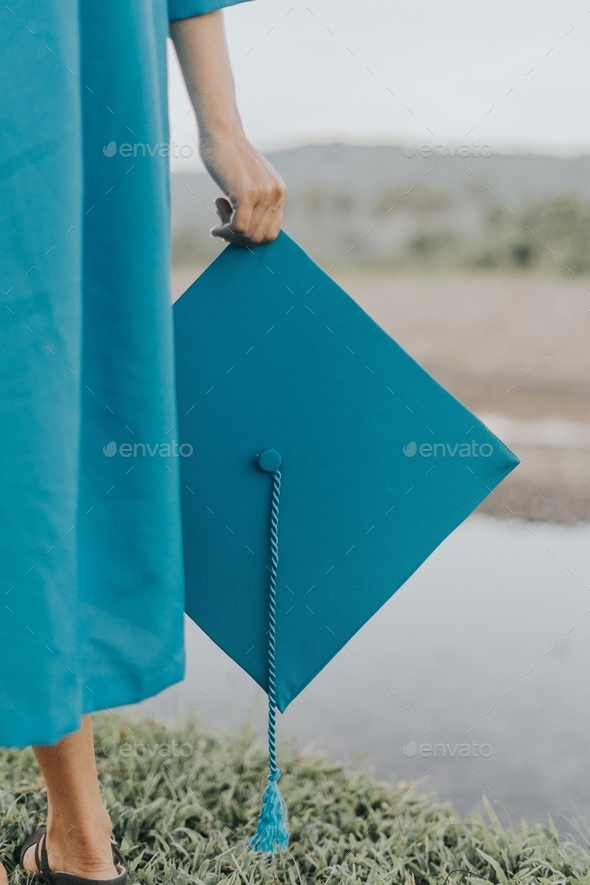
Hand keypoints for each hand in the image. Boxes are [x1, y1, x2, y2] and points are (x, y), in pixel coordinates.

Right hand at [199, 131, 286, 246]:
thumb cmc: (228, 157)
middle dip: (239, 238)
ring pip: (249, 234)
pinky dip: (224, 232)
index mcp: (279, 192)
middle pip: (261, 237)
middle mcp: (276, 194)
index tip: (234, 232)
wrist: (220, 133)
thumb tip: (247, 233)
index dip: (252, 238)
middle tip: (222, 224)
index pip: (272, 233)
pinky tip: (214, 228)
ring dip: (229, 233)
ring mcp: (263, 194)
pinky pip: (238, 228)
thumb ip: (255, 202)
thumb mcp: (249, 181)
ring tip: (218, 212)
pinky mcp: (247, 194)